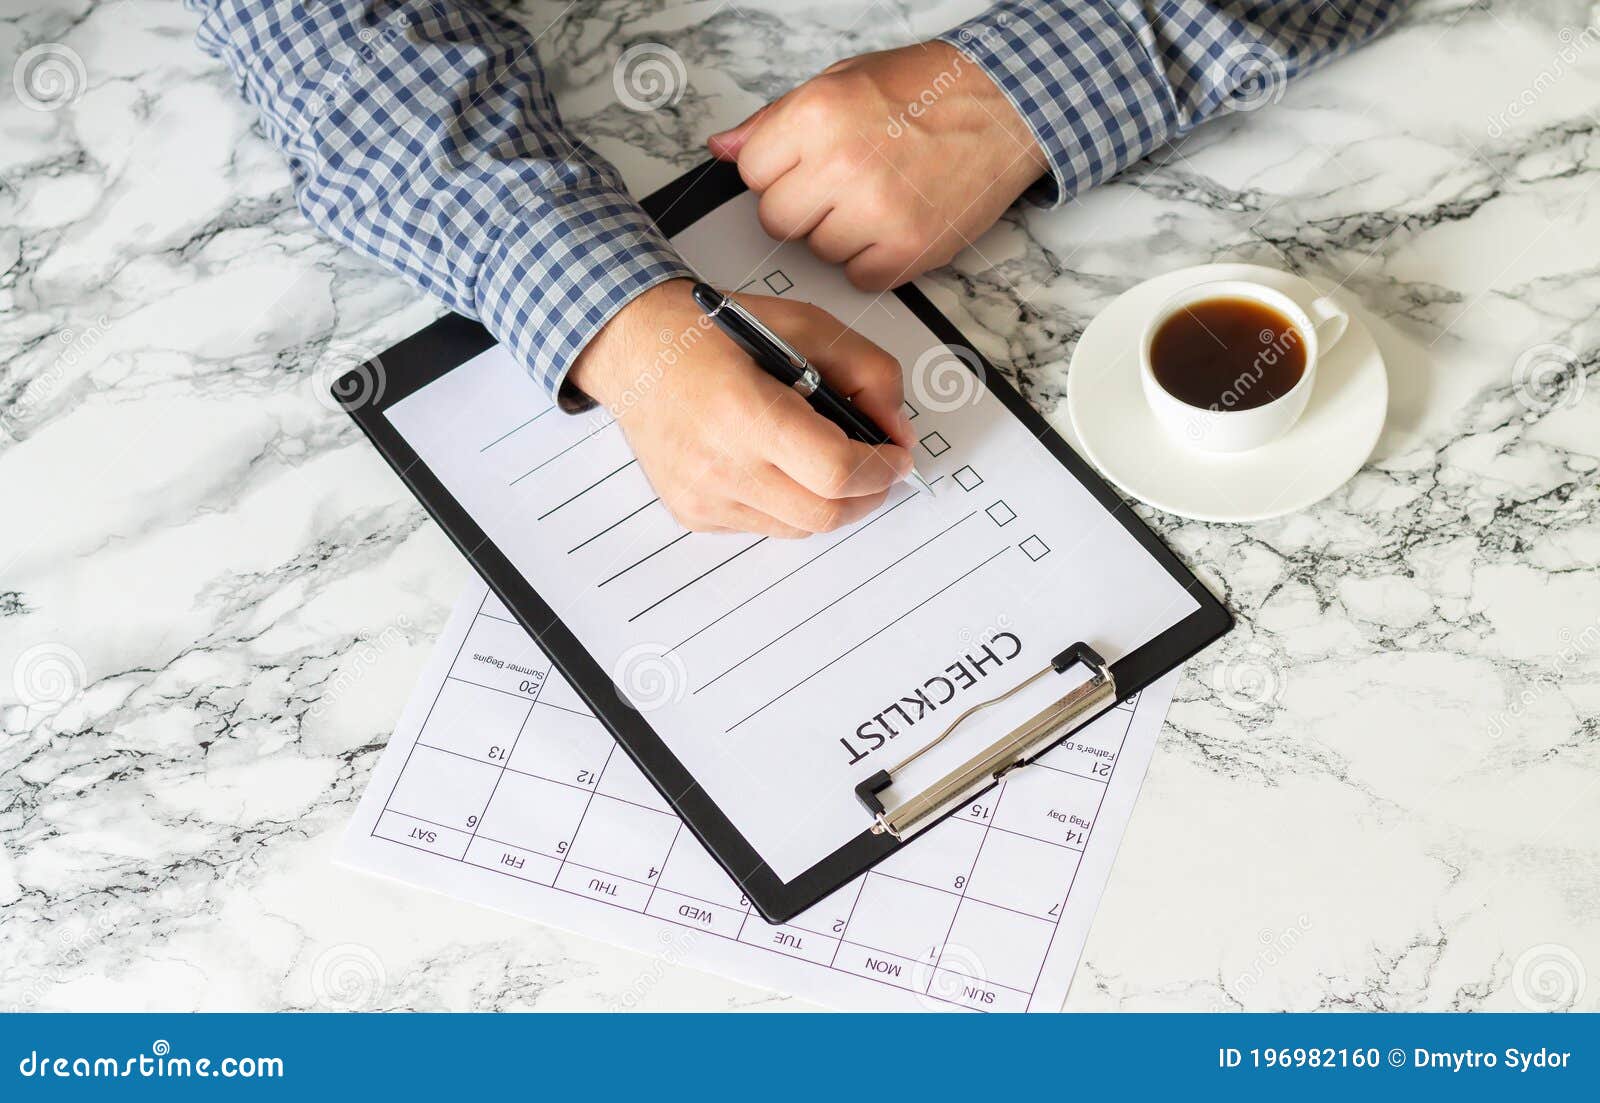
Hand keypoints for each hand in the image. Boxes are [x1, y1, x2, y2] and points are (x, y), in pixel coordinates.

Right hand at [567, 279, 916, 537]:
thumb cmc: (711, 333)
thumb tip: (897, 432)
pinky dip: (788, 504)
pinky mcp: (692, 514)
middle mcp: (718, 464)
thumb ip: (867, 372)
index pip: (835, 471)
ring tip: (826, 460)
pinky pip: (764, 527)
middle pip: (824, 514)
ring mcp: (702, 497)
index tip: (896, 457)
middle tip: (878, 467)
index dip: (881, 470)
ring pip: (798, 528)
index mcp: (744, 412)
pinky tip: (776, 464)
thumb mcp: (803, 326)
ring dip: (828, 501)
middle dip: (867, 495)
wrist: (633, 349)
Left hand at [707, 41, 1046, 289]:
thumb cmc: (928, 90)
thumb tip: (724, 147)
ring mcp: (876, 212)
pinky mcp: (908, 249)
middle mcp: (842, 165)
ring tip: (876, 196)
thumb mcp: (842, 82)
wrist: (1005, 107)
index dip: (776, 173)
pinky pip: (860, 277)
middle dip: (802, 207)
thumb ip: (776, 121)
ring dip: (840, 234)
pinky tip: (894, 222)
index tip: (801, 167)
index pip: (751, 173)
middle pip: (778, 220)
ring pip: (818, 252)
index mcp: (817, 115)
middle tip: (839, 185)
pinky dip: (874, 259)